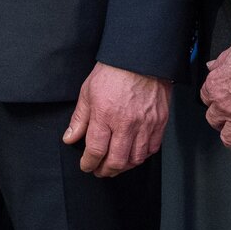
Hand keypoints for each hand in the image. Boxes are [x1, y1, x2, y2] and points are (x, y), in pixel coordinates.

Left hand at [63, 62, 171, 176]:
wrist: (140, 58)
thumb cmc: (113, 72)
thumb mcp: (87, 92)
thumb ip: (79, 119)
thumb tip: (70, 138)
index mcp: (105, 115)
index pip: (96, 150)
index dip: (89, 163)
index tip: (86, 165)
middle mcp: (127, 123)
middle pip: (117, 160)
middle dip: (105, 170)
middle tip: (99, 171)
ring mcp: (146, 124)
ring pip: (136, 158)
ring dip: (124, 167)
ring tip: (115, 166)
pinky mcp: (160, 122)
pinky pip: (152, 148)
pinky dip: (142, 156)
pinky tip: (133, 155)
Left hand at [201, 38, 230, 170]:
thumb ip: (221, 60)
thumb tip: (212, 64)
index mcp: (215, 85)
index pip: (207, 98)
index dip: (213, 101)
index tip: (217, 103)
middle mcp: (223, 106)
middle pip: (214, 120)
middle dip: (220, 124)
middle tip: (226, 126)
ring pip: (229, 139)